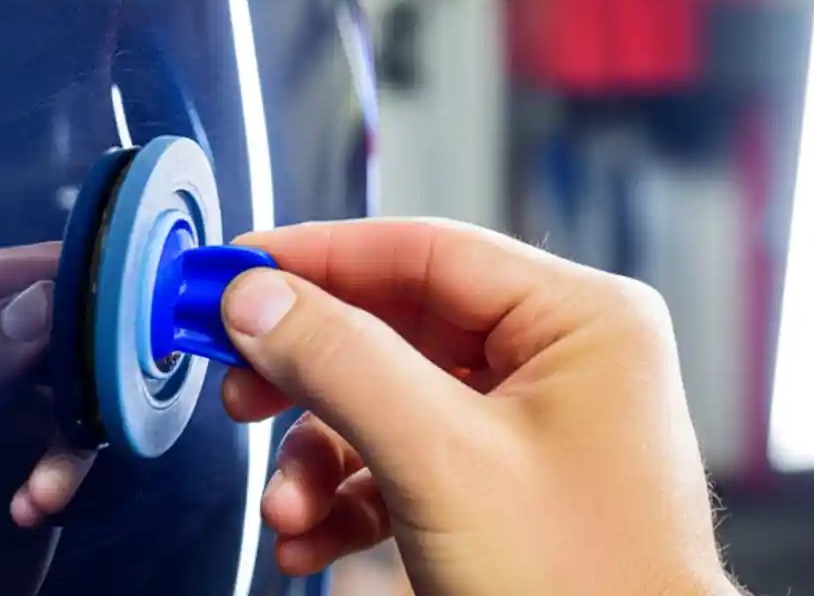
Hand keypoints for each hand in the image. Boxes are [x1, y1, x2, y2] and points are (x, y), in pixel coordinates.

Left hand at [0, 244, 93, 594]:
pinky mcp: (30, 479)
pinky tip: (40, 509)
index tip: (100, 266)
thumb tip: (45, 301)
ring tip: (43, 491)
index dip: (36, 268)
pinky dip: (76, 479)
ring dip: (77, 436)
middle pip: (41, 332)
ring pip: (75, 396)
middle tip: (113, 368)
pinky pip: (84, 456)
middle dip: (78, 354)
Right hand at [219, 220, 737, 594]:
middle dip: (307, 374)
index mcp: (577, 318)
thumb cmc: (581, 588)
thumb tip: (254, 298)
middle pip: (393, 326)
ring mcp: (530, 422)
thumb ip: (339, 363)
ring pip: (387, 399)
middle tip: (236, 387)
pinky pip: (404, 456)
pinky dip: (349, 494)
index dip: (314, 257)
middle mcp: (558, 356)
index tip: (231, 270)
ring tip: (285, 509)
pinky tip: (311, 536)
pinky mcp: (501, 479)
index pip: (421, 251)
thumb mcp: (439, 461)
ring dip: (318, 456)